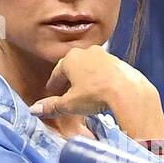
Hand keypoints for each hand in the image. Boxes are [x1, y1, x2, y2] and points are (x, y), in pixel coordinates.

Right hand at [29, 45, 156, 122]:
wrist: (128, 91)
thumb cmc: (96, 94)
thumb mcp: (69, 104)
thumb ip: (52, 106)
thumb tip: (35, 109)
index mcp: (71, 58)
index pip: (57, 72)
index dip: (54, 84)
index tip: (52, 92)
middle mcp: (88, 53)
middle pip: (74, 67)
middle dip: (70, 80)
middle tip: (67, 93)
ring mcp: (106, 56)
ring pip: (91, 68)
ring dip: (87, 79)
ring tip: (86, 94)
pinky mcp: (120, 64)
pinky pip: (106, 72)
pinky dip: (102, 80)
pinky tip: (103, 93)